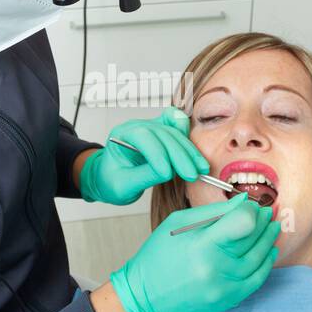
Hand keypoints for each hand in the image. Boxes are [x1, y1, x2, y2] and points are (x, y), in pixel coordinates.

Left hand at [78, 107, 210, 205]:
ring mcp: (151, 127)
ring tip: (200, 169)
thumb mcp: (122, 185)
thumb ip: (144, 176)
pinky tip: (196, 152)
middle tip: (190, 175)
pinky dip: (188, 139)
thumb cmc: (112, 181)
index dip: (157, 154)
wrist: (111, 177)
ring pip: (174, 133)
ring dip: (189, 152)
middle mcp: (137, 127)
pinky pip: (179, 128)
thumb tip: (168, 172)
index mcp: (120, 135)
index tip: (168, 174)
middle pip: (162, 134)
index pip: (142, 137)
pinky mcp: (163, 132)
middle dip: (179, 155)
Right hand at [109, 192, 280, 311]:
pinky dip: (266, 264)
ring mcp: (224, 287)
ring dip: (269, 240)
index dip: (251, 211)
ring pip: (259, 259)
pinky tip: (269, 250)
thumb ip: (213, 212)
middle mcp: (216, 268)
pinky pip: (256, 280)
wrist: (145, 297)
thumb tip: (242, 202)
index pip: (242, 223)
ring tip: (272, 227)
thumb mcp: (178, 224)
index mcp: (201, 245)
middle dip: (263, 222)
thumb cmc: (158, 256)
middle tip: (266, 212)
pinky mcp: (228, 300)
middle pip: (253, 240)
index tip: (251, 206)